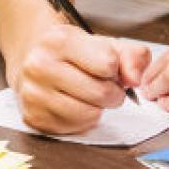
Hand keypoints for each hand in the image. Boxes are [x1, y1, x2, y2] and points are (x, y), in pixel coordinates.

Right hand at [11, 24, 151, 133]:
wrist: (32, 61)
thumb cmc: (73, 53)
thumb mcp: (104, 44)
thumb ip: (132, 56)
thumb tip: (135, 80)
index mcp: (59, 41)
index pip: (108, 64)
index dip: (115, 70)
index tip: (106, 68)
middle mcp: (40, 66)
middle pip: (101, 92)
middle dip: (112, 93)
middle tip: (103, 86)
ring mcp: (34, 93)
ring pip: (89, 114)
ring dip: (98, 108)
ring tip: (88, 95)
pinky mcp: (34, 117)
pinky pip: (76, 127)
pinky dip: (82, 119)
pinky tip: (74, 105)